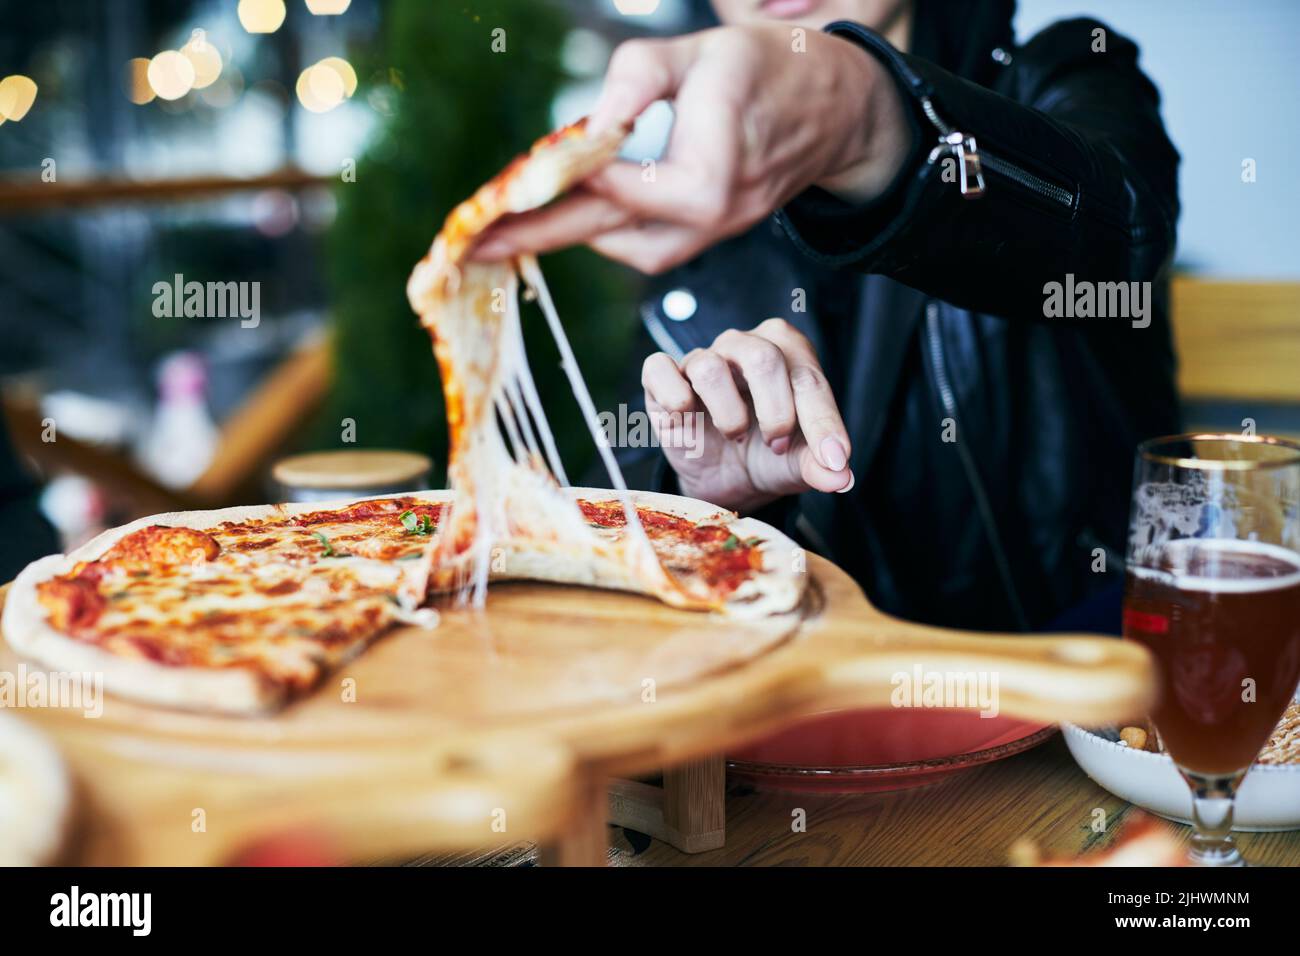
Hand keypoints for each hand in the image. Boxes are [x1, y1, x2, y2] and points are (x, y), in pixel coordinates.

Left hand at [473, 23, 910, 272]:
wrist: (836, 110)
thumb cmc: (772, 70)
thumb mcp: (703, 50)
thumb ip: (639, 78)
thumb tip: (590, 124)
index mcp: (707, 173)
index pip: (608, 190)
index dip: (545, 194)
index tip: (492, 208)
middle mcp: (708, 217)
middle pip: (602, 230)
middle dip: (534, 236)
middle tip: (472, 247)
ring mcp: (710, 233)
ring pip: (622, 244)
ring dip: (568, 236)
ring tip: (512, 231)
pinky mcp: (707, 235)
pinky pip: (644, 244)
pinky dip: (604, 231)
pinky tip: (575, 216)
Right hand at [643, 318, 852, 512]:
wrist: (724, 476)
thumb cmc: (766, 454)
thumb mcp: (798, 463)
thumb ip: (820, 464)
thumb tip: (840, 476)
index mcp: (788, 353)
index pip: (808, 378)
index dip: (823, 422)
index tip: (834, 459)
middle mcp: (745, 345)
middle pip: (763, 358)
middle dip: (776, 411)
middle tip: (776, 444)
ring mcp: (702, 357)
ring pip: (710, 367)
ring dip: (728, 413)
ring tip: (735, 435)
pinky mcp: (662, 376)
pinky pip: (659, 368)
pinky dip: (674, 397)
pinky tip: (687, 421)